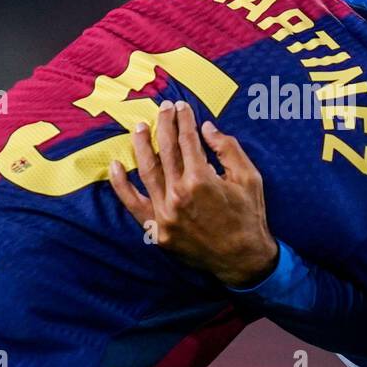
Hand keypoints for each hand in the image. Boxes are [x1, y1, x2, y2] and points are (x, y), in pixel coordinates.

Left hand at [107, 100, 279, 288]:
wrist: (243, 259)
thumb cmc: (250, 216)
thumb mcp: (249, 177)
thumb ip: (227, 149)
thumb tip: (206, 128)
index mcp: (201, 180)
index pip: (187, 140)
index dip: (184, 120)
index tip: (182, 106)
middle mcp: (178, 195)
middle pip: (166, 151)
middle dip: (165, 124)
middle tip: (163, 107)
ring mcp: (164, 214)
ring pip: (146, 171)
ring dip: (141, 145)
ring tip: (140, 126)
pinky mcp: (157, 230)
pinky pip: (132, 204)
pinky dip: (121, 185)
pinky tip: (116, 166)